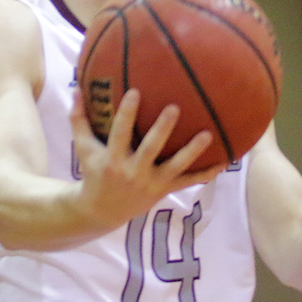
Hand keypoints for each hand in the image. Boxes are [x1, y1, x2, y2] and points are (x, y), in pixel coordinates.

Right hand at [69, 88, 224, 227]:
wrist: (102, 211)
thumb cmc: (93, 172)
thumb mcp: (83, 148)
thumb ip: (79, 119)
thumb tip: (77, 89)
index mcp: (113, 159)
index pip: (119, 133)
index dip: (126, 114)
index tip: (135, 91)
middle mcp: (133, 172)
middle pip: (150, 148)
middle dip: (162, 129)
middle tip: (175, 108)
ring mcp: (151, 183)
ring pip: (175, 166)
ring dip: (192, 151)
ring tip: (207, 135)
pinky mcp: (164, 191)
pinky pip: (188, 182)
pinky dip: (206, 174)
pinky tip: (224, 162)